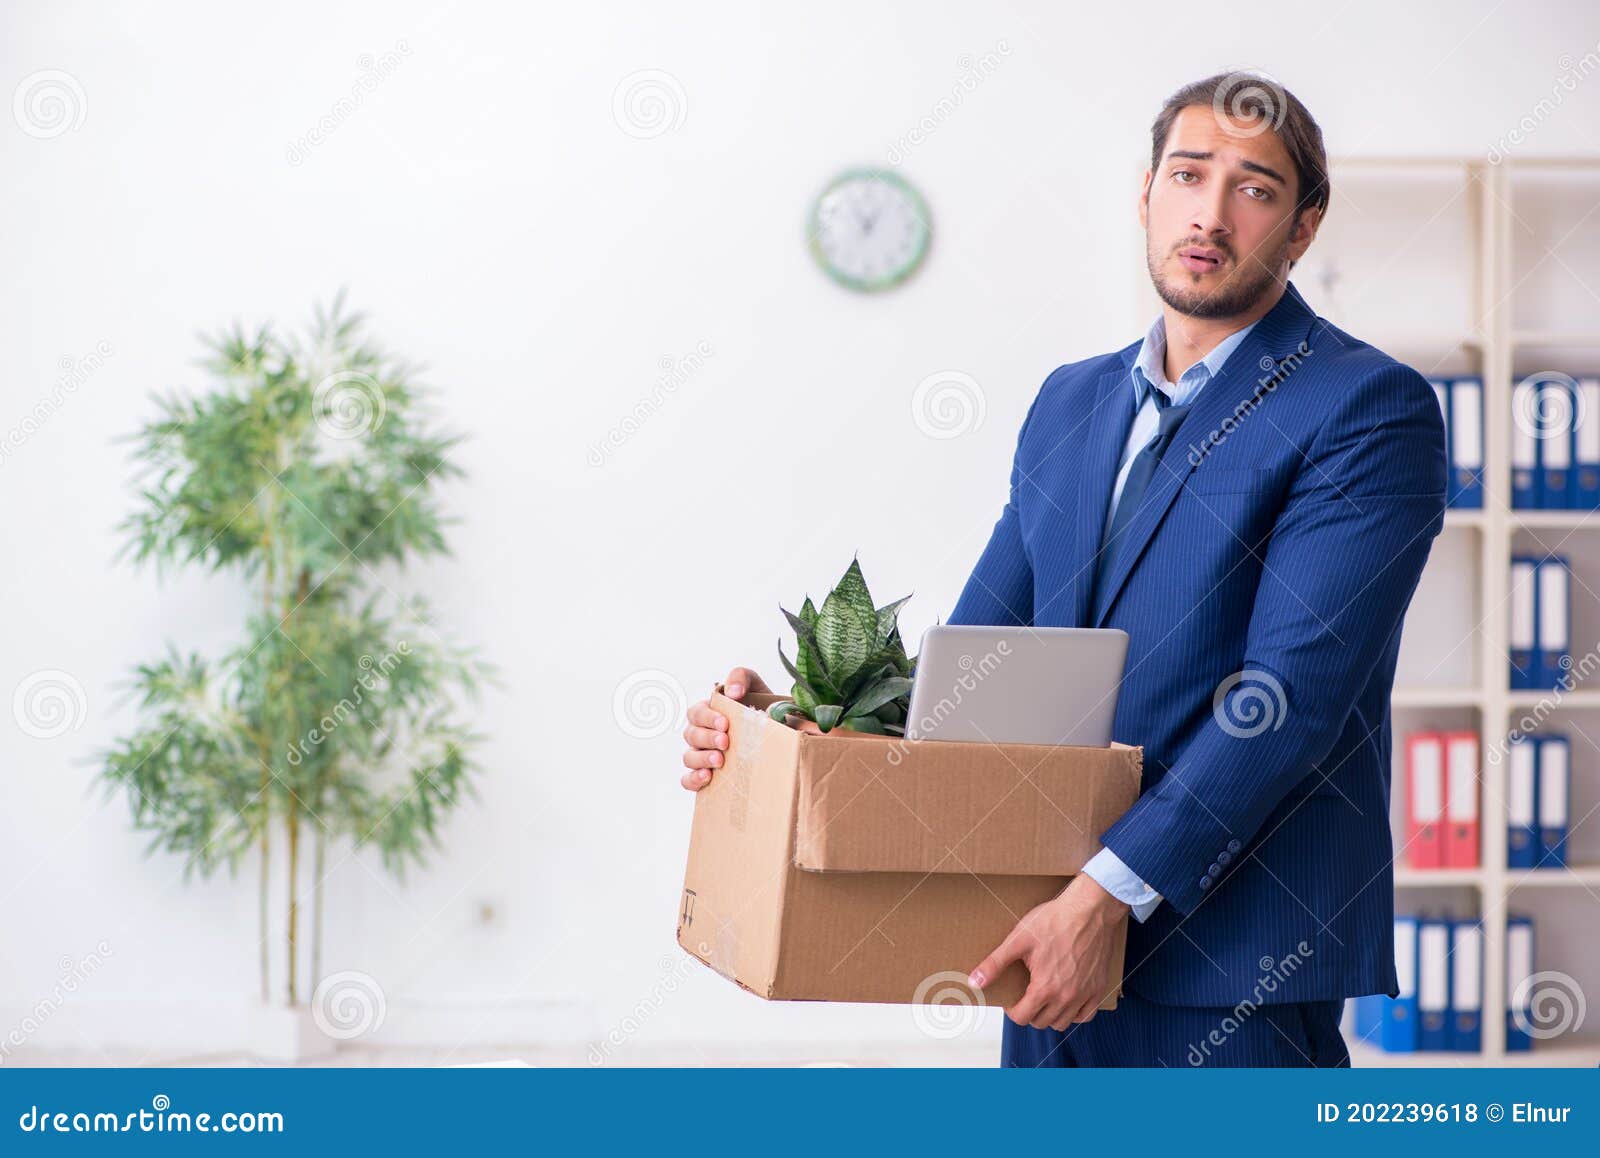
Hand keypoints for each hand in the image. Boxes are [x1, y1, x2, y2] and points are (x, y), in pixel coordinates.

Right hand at [679, 667, 768, 790]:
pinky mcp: (706, 775)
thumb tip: (733, 691)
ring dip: (701, 758)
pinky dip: (693, 779)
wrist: (784, 735)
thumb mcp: (756, 686)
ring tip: (719, 761)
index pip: (697, 712)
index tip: (725, 724)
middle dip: (707, 738)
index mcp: (711, 711)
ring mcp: (703, 755)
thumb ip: (742, 678)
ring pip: (688, 756)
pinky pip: (688, 780)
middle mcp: (703, 732)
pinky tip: (706, 777)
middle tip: (725, 742)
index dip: (707, 717)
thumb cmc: (765, 709)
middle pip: (691, 734)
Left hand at [968, 874, 1129, 1029]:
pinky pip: (1087, 1015)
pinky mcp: (1099, 988)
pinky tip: (1067, 1000)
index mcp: (1044, 988)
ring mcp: (1084, 994)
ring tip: (1044, 997)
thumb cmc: (1055, 920)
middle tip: (1026, 995)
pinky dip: (1076, 1014)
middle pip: (1041, 1022)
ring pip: (1063, 1022)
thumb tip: (975, 982)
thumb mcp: (1018, 940)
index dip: (1012, 1010)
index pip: (1022, 1018)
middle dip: (1029, 1012)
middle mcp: (1066, 997)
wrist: (1089, 909)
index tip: (1011, 998)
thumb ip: (995, 964)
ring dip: (1050, 1015)